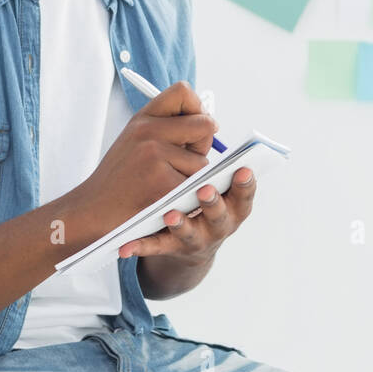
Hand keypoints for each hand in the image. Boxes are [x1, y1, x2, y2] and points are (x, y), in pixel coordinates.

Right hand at [81, 81, 218, 224]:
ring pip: (203, 162)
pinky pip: (194, 185)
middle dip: (204, 143)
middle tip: (188, 157)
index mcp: (143, 118)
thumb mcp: (136, 139)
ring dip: (193, 176)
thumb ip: (168, 126)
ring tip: (166, 182)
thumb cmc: (121, 177)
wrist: (94, 209)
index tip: (196, 125)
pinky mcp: (162, 183)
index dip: (197, 107)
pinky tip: (166, 196)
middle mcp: (147, 131)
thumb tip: (210, 122)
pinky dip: (186, 195)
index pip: (183, 91)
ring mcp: (154, 156)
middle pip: (205, 124)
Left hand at [117, 166, 256, 262]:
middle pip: (219, 214)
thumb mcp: (218, 183)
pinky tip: (127, 246)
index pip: (244, 194)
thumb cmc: (201, 198)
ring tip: (170, 215)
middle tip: (204, 189)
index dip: (245, 183)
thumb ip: (217, 160)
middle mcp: (219, 223)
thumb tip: (206, 122)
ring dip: (181, 223)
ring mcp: (196, 238)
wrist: (184, 236)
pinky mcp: (171, 248)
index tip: (242, 169)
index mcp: (233, 205)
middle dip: (213, 202)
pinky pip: (155, 246)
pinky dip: (142, 246)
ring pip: (190, 232)